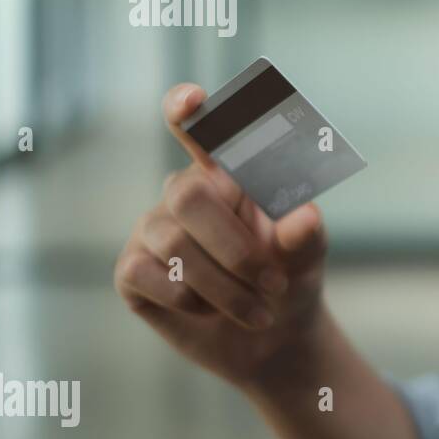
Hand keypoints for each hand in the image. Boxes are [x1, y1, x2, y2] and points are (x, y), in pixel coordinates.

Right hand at [114, 84, 330, 388]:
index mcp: (227, 176)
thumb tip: (307, 215)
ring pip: (174, 245)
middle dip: (235, 248)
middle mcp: (184, 194)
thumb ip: (306, 234)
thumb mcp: (307, 257)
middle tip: (274, 284)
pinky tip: (210, 311)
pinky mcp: (132, 270)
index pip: (201, 130)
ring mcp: (152, 230)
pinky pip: (147, 275)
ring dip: (226, 288)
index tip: (191, 99)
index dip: (188, 110)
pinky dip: (190, 301)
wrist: (272, 339)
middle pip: (187, 196)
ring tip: (260, 312)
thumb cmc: (289, 279)